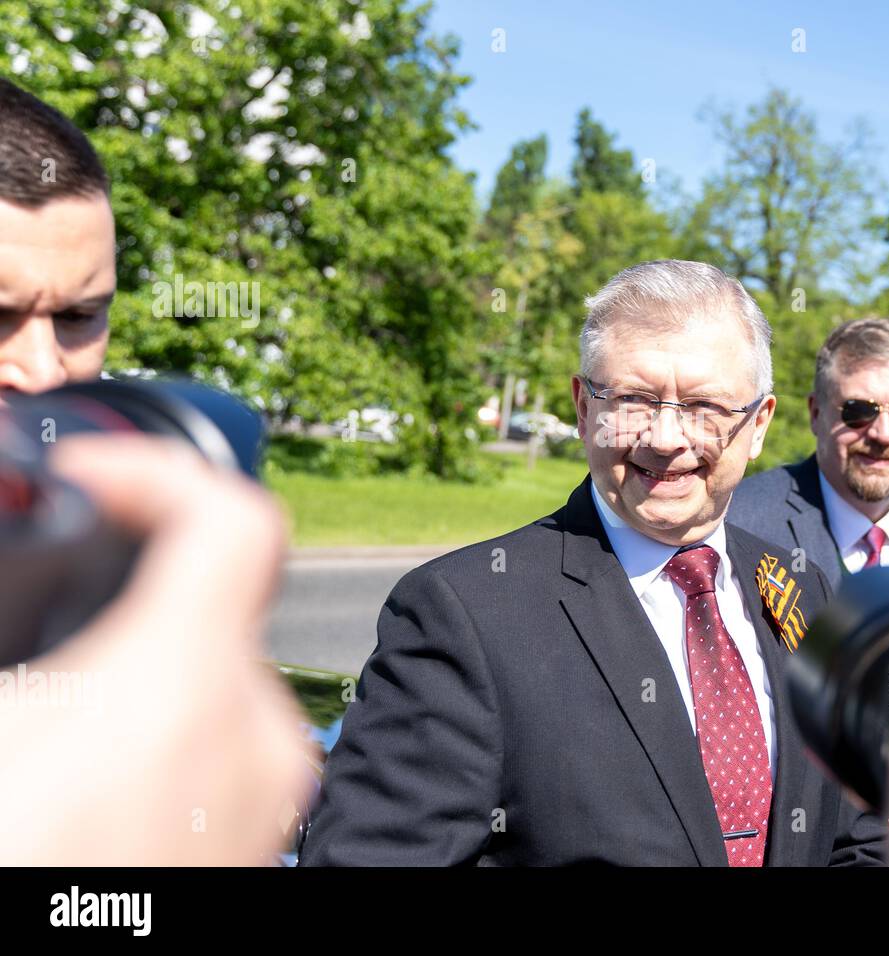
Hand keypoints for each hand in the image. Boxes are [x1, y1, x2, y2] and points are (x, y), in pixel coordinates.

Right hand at [0, 434, 310, 863]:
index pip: (232, 521)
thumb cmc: (15, 843)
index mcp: (175, 687)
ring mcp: (267, 797)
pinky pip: (225, 745)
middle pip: (215, 602)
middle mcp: (253, 735)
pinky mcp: (261, 839)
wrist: (50, 941)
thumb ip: (8, 628)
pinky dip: (166, 729)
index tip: (94, 476)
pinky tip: (89, 771)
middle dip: (127, 592)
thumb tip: (17, 622)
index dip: (158, 474)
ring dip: (140, 669)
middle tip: (43, 624)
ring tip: (51, 719)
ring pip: (216, 678)